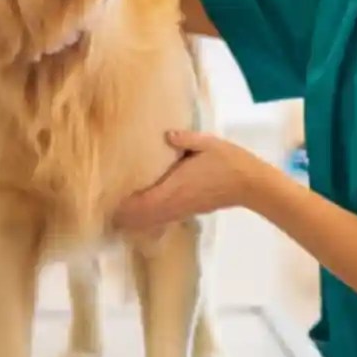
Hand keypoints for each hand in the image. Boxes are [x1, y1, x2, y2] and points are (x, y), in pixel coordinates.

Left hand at [114, 130, 269, 231]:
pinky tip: (143, 212)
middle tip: (105, 208)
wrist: (251, 184)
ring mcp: (182, 210)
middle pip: (142, 218)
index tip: (107, 201)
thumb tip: (166, 134)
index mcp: (174, 188)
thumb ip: (184, 139)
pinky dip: (149, 220)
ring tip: (118, 212)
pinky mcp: (189, 212)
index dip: (123, 206)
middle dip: (124, 216)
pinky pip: (163, 220)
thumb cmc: (229, 162)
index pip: (141, 204)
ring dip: (135, 219)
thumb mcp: (207, 143)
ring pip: (152, 222)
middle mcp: (175, 203)